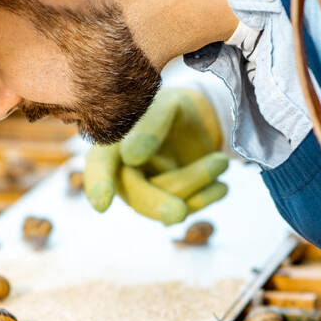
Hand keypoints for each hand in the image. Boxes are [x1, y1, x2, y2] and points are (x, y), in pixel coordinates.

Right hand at [83, 86, 228, 224]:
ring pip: (168, 200)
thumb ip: (149, 126)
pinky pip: (187, 208)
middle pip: (136, 195)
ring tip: (221, 162)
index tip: (103, 205)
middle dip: (159, 204)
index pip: (98, 166)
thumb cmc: (171, 109)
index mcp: (110, 147)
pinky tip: (221, 186)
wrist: (197, 123)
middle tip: (179, 215)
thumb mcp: (164, 106)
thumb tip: (131, 157)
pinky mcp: (169, 204)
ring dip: (198, 181)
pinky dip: (208, 197)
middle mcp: (122, 175)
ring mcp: (145, 193)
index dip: (98, 184)